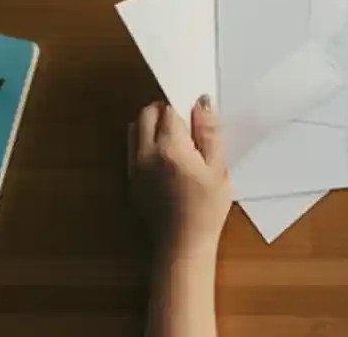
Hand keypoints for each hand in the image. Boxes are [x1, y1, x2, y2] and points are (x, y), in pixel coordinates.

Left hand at [128, 98, 230, 258]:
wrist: (183, 244)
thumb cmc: (207, 208)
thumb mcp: (218, 168)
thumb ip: (209, 132)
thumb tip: (201, 103)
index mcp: (170, 149)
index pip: (168, 109)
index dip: (184, 107)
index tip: (197, 116)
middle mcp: (145, 154)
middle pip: (146, 113)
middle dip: (165, 112)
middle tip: (187, 127)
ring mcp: (133, 166)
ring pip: (135, 128)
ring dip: (152, 126)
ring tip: (176, 143)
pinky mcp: (130, 178)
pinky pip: (132, 148)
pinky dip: (145, 143)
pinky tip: (166, 159)